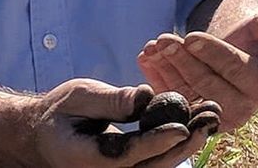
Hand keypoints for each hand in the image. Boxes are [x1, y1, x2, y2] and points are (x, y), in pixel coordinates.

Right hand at [28, 78, 218, 167]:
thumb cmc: (59, 112)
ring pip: (160, 166)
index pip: (129, 155)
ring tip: (211, 116)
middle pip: (153, 167)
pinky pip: (158, 159)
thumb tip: (144, 96)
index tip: (181, 127)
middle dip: (184, 144)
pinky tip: (197, 119)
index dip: (156, 142)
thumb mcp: (78, 96)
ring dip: (188, 142)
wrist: (46, 136)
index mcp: (90, 161)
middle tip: (209, 119)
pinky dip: (179, 140)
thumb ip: (110, 100)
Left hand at [137, 0, 257, 131]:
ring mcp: (213, 114)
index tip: (190, 35)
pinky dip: (156, 78)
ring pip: (185, 93)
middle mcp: (239, 108)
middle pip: (205, 84)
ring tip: (153, 45)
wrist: (238, 54)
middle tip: (164, 39)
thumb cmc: (253, 36)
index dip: (211, 53)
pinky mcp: (192, 113)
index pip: (233, 69)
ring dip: (166, 69)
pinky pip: (171, 99)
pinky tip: (146, 57)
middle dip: (183, 61)